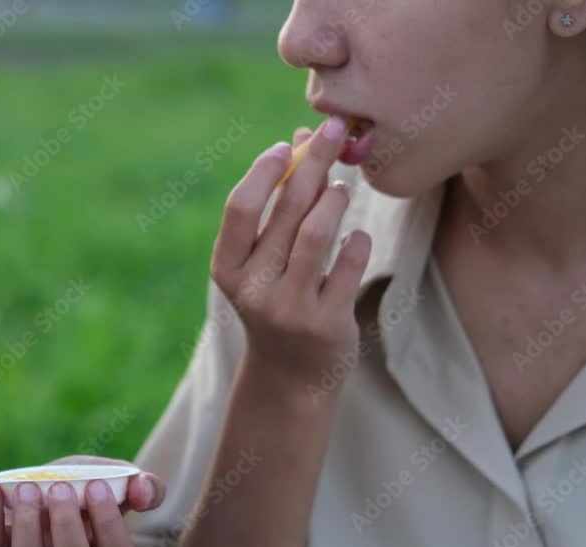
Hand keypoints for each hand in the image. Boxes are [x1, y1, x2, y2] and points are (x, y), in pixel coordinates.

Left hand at [0, 457, 165, 546]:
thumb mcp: (110, 484)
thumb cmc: (78, 493)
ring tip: (27, 487)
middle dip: (66, 524)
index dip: (109, 523)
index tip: (97, 487)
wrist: (30, 497)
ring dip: (26, 523)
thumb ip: (138, 485)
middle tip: (60, 487)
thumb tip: (143, 487)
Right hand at [210, 116, 371, 382]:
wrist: (291, 375)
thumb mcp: (264, 260)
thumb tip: (300, 138)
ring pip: (317, 234)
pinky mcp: (326, 324)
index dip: (263, 171)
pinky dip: (357, 241)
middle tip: (332, 132)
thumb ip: (277, 204)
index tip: (286, 146)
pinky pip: (349, 264)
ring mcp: (289, 308)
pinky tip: (357, 236)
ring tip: (343, 188)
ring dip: (335, 199)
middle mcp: (253, 289)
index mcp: (228, 269)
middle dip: (311, 163)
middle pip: (284, 211)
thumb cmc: (277, 299)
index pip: (240, 207)